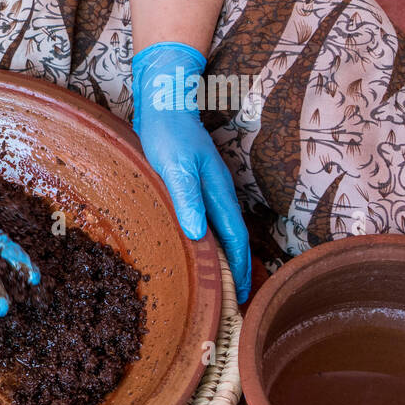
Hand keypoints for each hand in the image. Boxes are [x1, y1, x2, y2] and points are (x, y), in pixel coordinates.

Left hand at [132, 42, 251, 303]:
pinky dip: (205, 239)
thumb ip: (187, 199)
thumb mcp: (174, 167)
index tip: (241, 294)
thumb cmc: (167, 134)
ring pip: (219, 230)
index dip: (238, 267)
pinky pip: (204, 219)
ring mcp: (206, 189)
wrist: (163, 105)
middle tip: (233, 299)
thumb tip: (199, 235)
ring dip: (220, 256)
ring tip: (216, 284)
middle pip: (232, 238)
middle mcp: (217, 194)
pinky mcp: (192, 186)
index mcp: (218, 193)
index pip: (235, 238)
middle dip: (235, 269)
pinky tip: (194, 249)